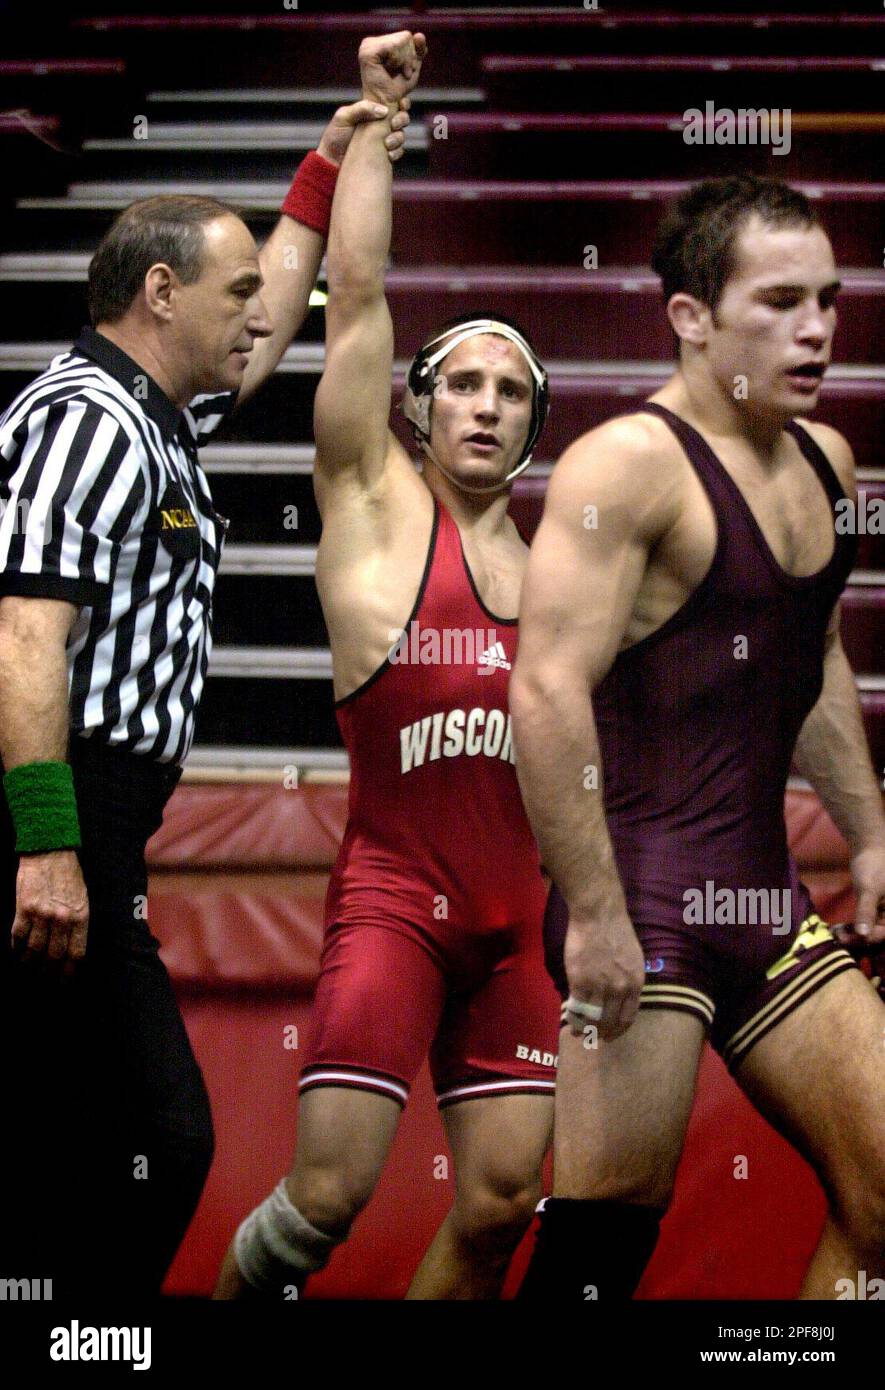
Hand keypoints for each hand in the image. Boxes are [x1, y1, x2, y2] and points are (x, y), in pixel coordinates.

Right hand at [12, 850, 88, 968]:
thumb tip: (72, 947)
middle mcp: (62, 919)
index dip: (69, 969)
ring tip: (28, 964)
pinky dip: (16, 946)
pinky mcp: (24, 908)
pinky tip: (16, 950)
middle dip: (48, 969)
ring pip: (34, 949)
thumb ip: (78, 922)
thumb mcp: (83, 898)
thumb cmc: (69, 875)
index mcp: (81, 917)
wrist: (50, 852)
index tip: (64, 978)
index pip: (76, 953)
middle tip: (44, 975)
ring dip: (30, 960)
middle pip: (54, 955)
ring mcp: (42, 914)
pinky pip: (18, 935)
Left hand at [316, 96, 411, 167]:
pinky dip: (396, 152)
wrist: (331, 161)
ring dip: (398, 137)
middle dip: (402, 119)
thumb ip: (362, 108)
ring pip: (401, 135)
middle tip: (394, 124)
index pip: (392, 102)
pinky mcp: (384, 155)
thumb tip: (384, 110)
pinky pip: (398, 152)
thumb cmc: (334, 136)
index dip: (401, 102)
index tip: (401, 104)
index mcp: (372, 111)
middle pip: (402, 117)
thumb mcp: (344, 116)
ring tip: (387, 142)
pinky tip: (389, 154)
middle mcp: (380, 124)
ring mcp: (383, 139)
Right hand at [358, 29, 426, 105]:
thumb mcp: (412, 67)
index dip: (412, 55)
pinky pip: (394, 46)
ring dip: (405, 62)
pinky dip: (398, 61)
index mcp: (377, 43)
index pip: (407, 36)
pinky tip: (390, 71)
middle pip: (406, 36)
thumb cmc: (397, 90)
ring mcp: (366, 46)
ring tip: (395, 75)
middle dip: (409, 58)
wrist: (386, 107)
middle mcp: (369, 42)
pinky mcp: (367, 52)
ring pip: (402, 40)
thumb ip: (418, 49)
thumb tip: (419, 34)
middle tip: (401, 74)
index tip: (405, 72)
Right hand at [563, 911, 644, 1040]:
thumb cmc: (617, 932)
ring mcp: (599, 986)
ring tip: (578, 1033)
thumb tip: (621, 998)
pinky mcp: (579, 981)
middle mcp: (619, 989)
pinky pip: (576, 1005)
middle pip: (609, 1021)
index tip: (611, 1035)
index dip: (618, 1030)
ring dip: (584, 1029)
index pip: (628, 1017)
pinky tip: (568, 1017)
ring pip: (592, 1018)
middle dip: (601, 1033)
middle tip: (594, 1038)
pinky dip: (572, 1015)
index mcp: (635, 983)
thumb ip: (628, 980)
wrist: (598, 915)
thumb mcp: (633, 959)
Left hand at [846, 840, 884, 943]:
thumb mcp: (868, 889)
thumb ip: (866, 911)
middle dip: (857, 939)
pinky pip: (865, 925)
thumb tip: (863, 934)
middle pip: (877, 936)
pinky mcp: (876, 913)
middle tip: (837, 937)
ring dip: (853, 935)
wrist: (870, 848)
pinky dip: (853, 928)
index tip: (845, 939)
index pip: (884, 934)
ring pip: (869, 932)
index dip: (866, 939)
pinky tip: (838, 929)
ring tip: (835, 933)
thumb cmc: (874, 866)